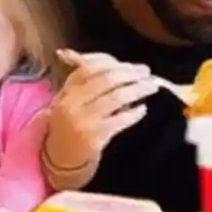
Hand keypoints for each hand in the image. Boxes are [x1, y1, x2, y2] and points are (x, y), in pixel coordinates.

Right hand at [48, 49, 159, 164]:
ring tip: (151, 87)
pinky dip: (135, 113)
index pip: (90, 67)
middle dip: (130, 74)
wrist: (59, 158)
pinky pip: (121, 120)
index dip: (114, 64)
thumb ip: (79, 78)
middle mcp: (72, 103)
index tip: (132, 65)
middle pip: (106, 79)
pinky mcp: (95, 138)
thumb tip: (71, 52)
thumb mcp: (68, 99)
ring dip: (138, 89)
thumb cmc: (67, 124)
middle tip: (147, 73)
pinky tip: (142, 109)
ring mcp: (83, 120)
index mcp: (66, 90)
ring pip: (116, 98)